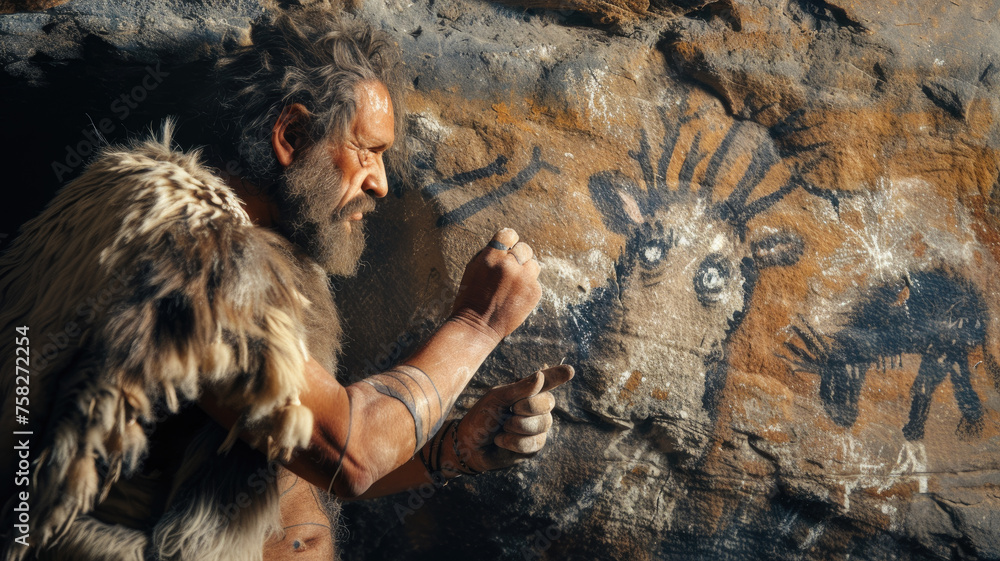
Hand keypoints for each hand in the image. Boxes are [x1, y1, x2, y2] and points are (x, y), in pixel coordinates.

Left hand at [447, 364, 573, 473]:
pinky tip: (502, 441)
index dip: (558, 376)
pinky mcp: (534, 447)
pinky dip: (513, 442)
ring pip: (542, 424)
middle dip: (527, 407)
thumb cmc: (482, 416)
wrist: (469, 444)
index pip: (547, 381)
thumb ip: (519, 388)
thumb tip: (540, 375)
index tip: (570, 370)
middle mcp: (537, 408)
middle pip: (548, 403)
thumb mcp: (497, 398)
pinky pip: (533, 443)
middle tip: (511, 410)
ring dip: (517, 426)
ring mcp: (538, 428)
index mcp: (528, 391)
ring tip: (503, 427)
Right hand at [449, 228, 541, 344]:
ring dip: (525, 272)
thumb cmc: (471, 296)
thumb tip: (508, 245)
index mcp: (491, 256)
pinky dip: (527, 288)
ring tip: (513, 285)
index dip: (509, 240)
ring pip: (534, 265)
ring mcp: (524, 279)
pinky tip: (515, 298)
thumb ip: (491, 254)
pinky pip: (535, 282)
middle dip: (518, 257)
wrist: (478, 326)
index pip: (509, 234)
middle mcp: (509, 265)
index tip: (508, 247)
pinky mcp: (534, 292)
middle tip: (509, 271)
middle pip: (525, 248)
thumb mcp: (474, 268)